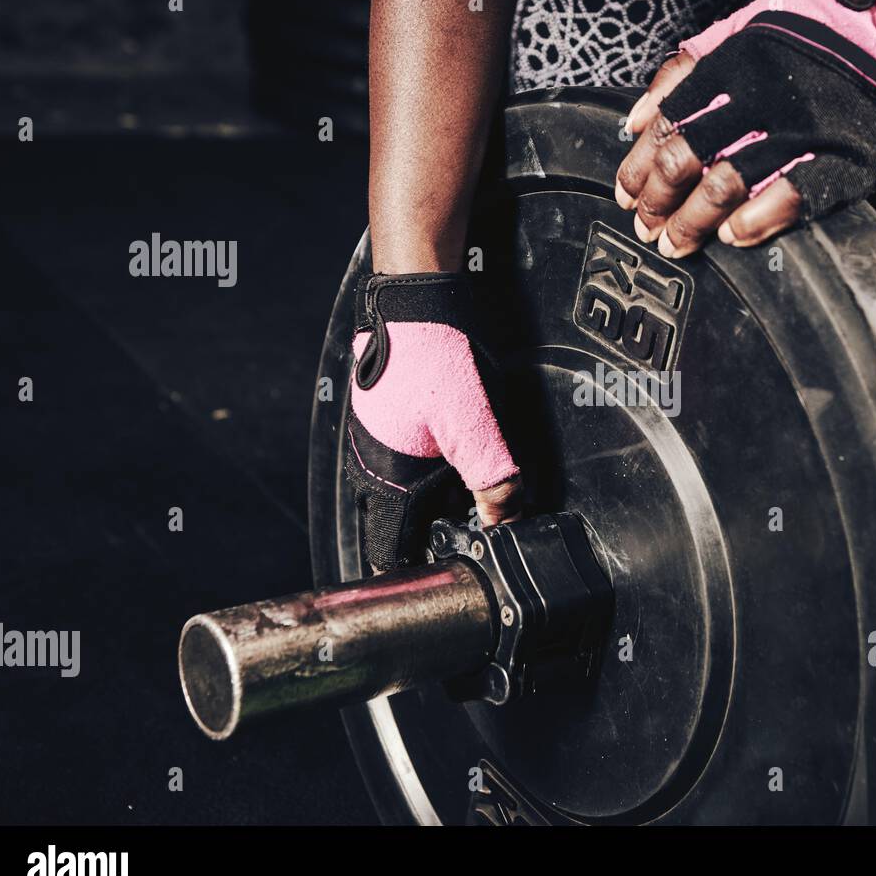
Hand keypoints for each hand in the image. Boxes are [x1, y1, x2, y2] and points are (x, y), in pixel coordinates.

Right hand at [345, 272, 521, 570]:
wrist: (416, 305)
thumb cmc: (437, 361)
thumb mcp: (478, 431)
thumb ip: (495, 484)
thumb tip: (505, 522)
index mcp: (388, 485)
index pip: (390, 553)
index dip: (420, 567)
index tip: (445, 571)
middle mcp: (370, 469)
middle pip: (402, 523)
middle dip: (438, 526)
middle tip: (474, 516)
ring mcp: (371, 442)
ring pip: (405, 489)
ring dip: (436, 492)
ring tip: (469, 475)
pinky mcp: (381, 420)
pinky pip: (403, 458)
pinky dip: (429, 462)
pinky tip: (455, 441)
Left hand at [615, 0, 875, 257]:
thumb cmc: (815, 36)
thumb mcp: (742, 30)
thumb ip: (685, 71)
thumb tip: (637, 119)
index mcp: (734, 63)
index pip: (668, 124)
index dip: (639, 167)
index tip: (628, 194)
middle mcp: (762, 97)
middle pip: (688, 160)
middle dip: (658, 202)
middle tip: (647, 227)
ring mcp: (802, 133)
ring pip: (727, 186)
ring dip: (693, 223)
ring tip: (677, 243)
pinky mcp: (840, 162)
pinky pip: (789, 201)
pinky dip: (754, 224)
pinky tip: (732, 236)